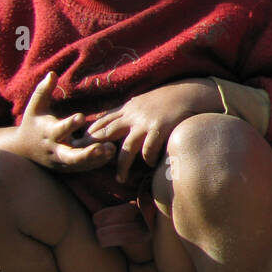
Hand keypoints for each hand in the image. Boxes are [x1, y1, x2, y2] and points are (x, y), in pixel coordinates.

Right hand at [12, 72, 115, 170]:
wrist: (22, 148)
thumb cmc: (33, 122)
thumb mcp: (35, 107)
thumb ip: (43, 91)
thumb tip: (52, 73)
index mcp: (48, 132)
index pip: (59, 129)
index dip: (70, 124)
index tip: (81, 117)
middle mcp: (55, 149)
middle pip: (70, 156)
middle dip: (86, 154)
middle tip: (102, 148)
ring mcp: (61, 161)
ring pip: (79, 163)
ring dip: (95, 159)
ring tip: (112, 150)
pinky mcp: (67, 168)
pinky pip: (83, 168)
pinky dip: (96, 163)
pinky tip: (111, 155)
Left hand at [86, 79, 220, 183]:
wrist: (190, 92)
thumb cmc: (170, 98)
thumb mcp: (145, 100)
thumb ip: (132, 111)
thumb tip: (119, 120)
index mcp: (128, 108)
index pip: (103, 121)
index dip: (90, 133)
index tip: (81, 144)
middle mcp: (133, 115)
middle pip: (108, 134)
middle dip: (96, 148)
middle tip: (88, 161)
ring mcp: (146, 123)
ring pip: (126, 148)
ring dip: (122, 166)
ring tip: (120, 179)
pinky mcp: (160, 129)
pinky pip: (149, 149)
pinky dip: (148, 159)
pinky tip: (150, 165)